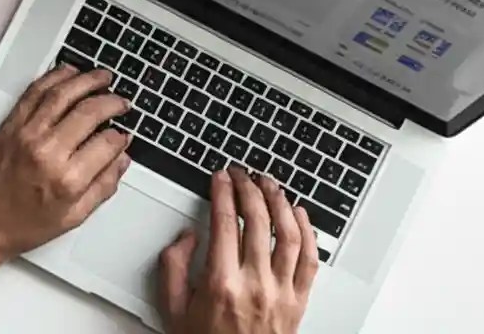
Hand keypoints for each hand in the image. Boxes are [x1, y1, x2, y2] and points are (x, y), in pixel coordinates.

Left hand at [0, 65, 132, 260]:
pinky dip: (54, 77)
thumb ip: (103, 187)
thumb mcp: (72, 218)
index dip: (121, 136)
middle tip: (121, 101)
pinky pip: (35, 92)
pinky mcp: (10, 124)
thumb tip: (121, 160)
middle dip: (111, 102)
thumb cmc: (20, 225)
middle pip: (89, 112)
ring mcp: (27, 133)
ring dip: (87, 80)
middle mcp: (48, 151)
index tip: (124, 133)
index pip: (107, 143)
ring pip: (63, 93)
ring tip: (103, 76)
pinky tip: (68, 73)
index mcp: (67, 179)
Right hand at [159, 168, 318, 333]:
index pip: (224, 222)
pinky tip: (300, 214)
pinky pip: (310, 260)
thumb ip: (173, 268)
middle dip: (249, 188)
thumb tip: (186, 237)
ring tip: (270, 184)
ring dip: (280, 202)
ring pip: (288, 234)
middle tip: (243, 174)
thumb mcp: (173, 309)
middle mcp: (254, 284)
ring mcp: (281, 292)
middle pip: (258, 221)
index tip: (221, 178)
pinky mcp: (299, 302)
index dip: (223, 192)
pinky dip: (308, 232)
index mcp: (221, 284)